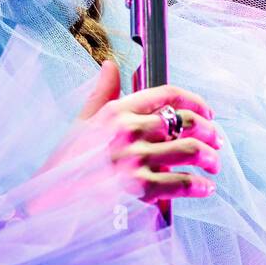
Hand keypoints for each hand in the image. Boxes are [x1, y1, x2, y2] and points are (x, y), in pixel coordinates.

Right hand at [44, 60, 219, 202]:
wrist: (48, 199)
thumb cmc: (65, 161)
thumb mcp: (82, 121)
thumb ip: (102, 92)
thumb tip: (111, 64)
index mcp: (117, 110)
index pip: (168, 94)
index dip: (196, 101)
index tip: (207, 112)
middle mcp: (128, 130)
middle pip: (186, 121)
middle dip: (209, 132)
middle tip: (217, 142)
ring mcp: (134, 159)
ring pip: (189, 151)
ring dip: (210, 159)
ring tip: (214, 166)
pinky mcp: (138, 188)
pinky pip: (180, 183)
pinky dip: (198, 186)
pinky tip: (204, 188)